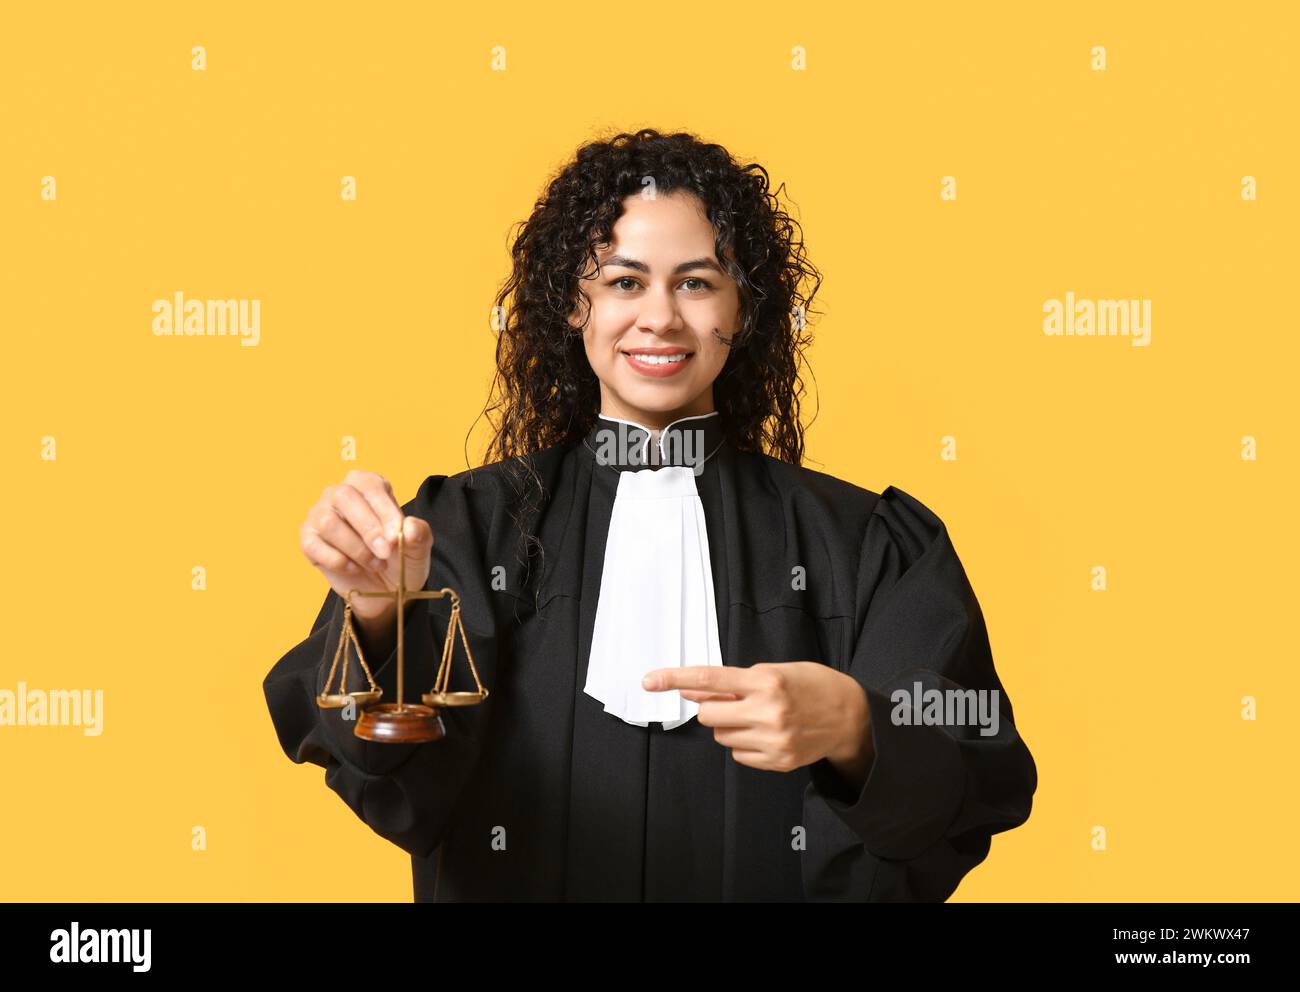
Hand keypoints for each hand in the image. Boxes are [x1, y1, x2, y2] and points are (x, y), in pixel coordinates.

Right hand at [299, 469, 433, 623]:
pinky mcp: (308, 539)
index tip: (396, 536)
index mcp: (368, 485)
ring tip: (374, 563)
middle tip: (384, 552)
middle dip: (367, 528)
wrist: (383, 590)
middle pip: (344, 497)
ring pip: (328, 522)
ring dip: (355, 548)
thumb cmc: (399, 559)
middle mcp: (339, 494)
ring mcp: (320, 515)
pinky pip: (314, 545)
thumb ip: (419, 535)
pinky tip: (353, 568)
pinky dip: (337, 560)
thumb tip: (410, 526)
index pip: (371, 487)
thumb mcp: (417, 548)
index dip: (385, 511)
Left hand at [642, 663, 873, 779]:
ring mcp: (773, 740)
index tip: (649, 680)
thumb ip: (733, 683)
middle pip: (708, 714)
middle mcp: (768, 711)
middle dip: (714, 707)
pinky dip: (744, 744)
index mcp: (766, 682)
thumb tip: (694, 689)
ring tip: (758, 717)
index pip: (709, 678)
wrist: (850, 716)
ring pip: (721, 736)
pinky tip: (767, 734)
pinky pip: (738, 754)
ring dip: (730, 726)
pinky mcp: (777, 761)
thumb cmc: (812, 686)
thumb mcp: (774, 672)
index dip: (675, 678)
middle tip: (735, 702)